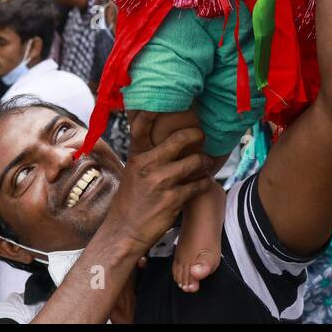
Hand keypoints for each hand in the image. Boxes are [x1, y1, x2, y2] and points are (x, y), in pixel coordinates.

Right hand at [108, 113, 213, 252]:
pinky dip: (204, 182)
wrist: (125, 232)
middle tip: (202, 136)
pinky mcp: (173, 200)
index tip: (164, 99)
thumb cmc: (131, 200)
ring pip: (195, 162)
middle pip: (180, 139)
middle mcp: (148, 165)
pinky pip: (198, 184)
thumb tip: (167, 137)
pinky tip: (204, 182)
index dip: (151, 110)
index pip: (141, 127)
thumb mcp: (133, 172)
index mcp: (137, 156)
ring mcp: (161, 182)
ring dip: (205, 162)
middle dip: (197, 135)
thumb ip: (147, 154)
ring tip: (206, 163)